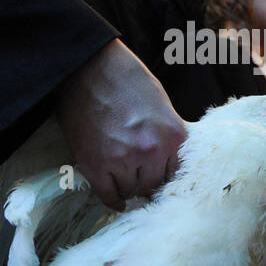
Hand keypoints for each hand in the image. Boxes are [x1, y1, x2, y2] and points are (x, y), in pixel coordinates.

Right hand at [56, 39, 185, 209]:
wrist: (89, 66)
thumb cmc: (126, 80)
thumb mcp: (161, 106)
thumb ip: (166, 136)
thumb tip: (166, 163)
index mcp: (173, 136)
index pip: (175, 174)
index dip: (164, 176)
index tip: (158, 179)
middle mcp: (151, 152)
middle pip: (152, 186)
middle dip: (146, 183)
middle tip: (139, 180)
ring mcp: (122, 160)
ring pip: (130, 191)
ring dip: (127, 186)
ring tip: (123, 178)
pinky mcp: (95, 164)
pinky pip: (108, 195)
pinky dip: (112, 199)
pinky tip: (115, 198)